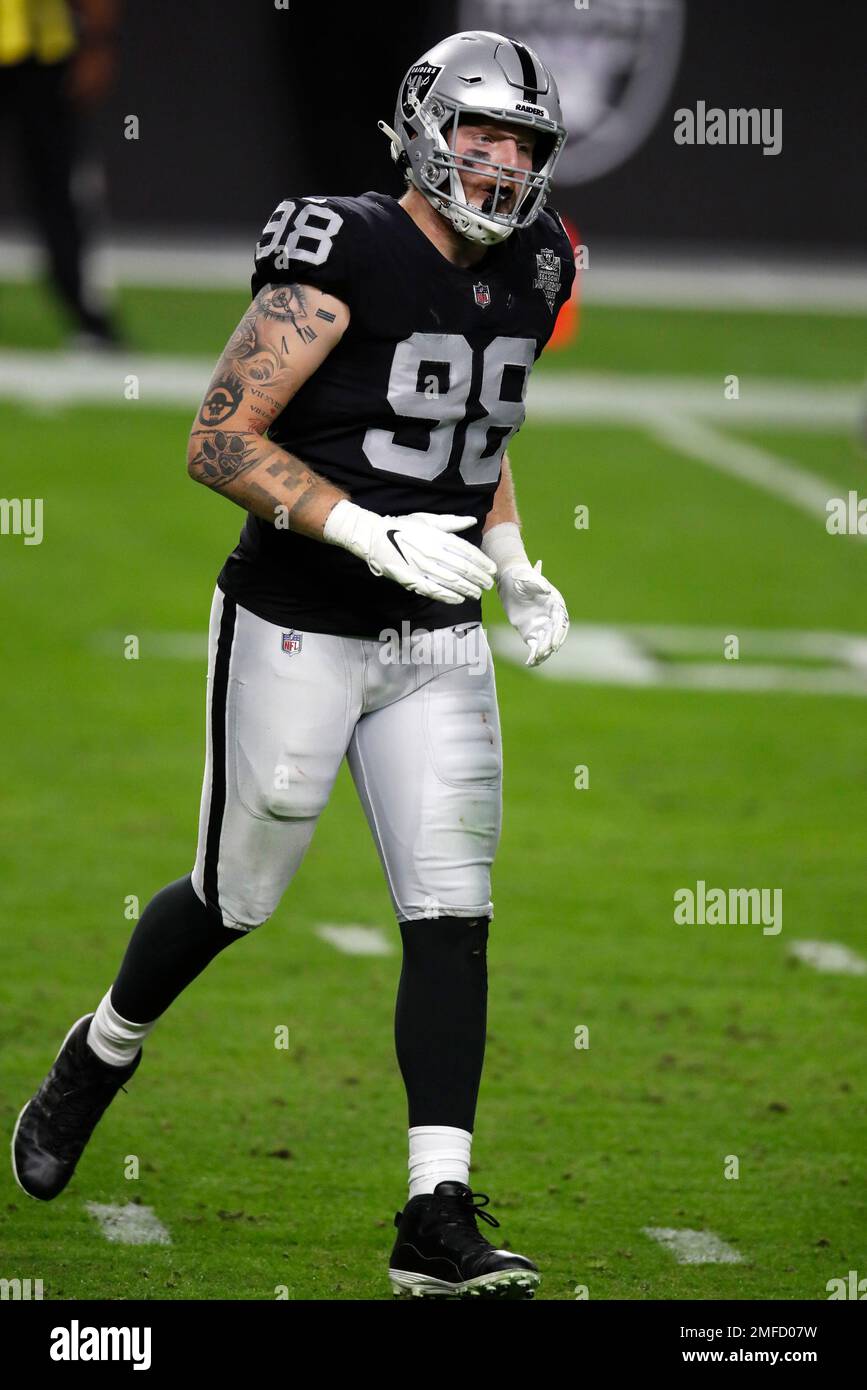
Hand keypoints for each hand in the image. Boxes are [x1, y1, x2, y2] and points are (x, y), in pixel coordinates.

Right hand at [323, 501, 496, 604]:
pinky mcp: (412, 579)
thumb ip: (451, 522)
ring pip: (452, 581)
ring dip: (467, 589)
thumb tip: (472, 520)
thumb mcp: (427, 519)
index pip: (467, 552)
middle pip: (463, 568)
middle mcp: (433, 552)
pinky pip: (434, 590)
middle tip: (488, 585)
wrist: (374, 537)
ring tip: (477, 594)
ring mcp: (423, 567)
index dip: (482, 562)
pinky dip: (448, 596)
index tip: (492, 570)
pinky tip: (458, 599)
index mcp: (439, 537)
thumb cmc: (402, 526)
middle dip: (479, 578)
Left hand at [496, 559, 569, 665]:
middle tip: (544, 653)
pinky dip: (533, 656)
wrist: (508, 581)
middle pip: (555, 634)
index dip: (558, 633)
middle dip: (550, 644)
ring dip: (543, 652)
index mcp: (555, 604)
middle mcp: (551, 617)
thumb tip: (547, 591)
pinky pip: (535, 646)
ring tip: (535, 660)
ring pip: (546, 643)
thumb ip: (537, 583)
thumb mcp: (527, 578)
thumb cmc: (520, 577)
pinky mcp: (531, 633)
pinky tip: (529, 663)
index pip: (561, 621)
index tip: (554, 643)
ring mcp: (542, 626)